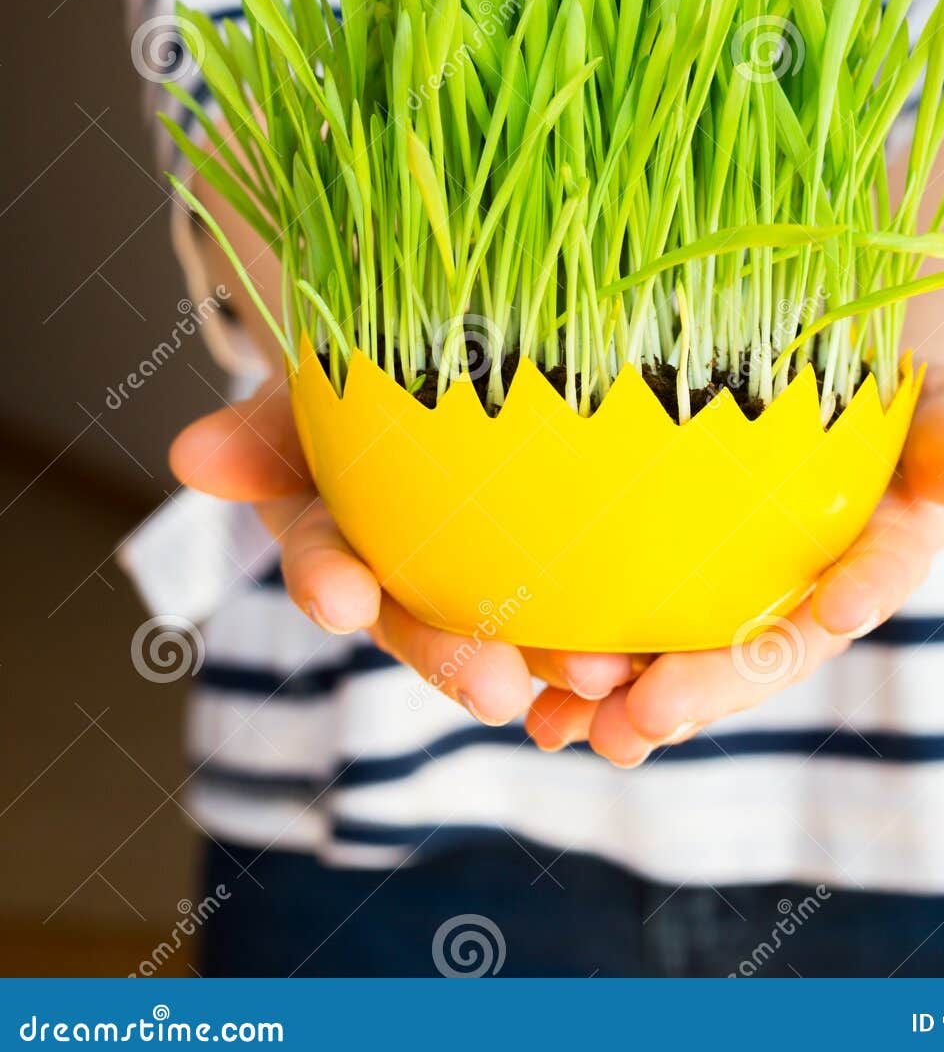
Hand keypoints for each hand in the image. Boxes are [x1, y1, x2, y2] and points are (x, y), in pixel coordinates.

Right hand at [169, 379, 637, 722]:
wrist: (444, 363)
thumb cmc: (369, 373)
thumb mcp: (317, 387)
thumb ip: (267, 428)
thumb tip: (189, 458)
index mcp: (338, 535)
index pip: (323, 561)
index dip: (328, 582)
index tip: (342, 599)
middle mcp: (404, 578)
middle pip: (422, 622)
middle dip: (454, 657)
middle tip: (494, 688)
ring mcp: (481, 587)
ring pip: (509, 637)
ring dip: (548, 663)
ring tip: (596, 678)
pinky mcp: (556, 587)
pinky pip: (579, 623)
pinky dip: (606, 653)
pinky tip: (646, 667)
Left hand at [524, 366, 943, 764]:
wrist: (845, 401)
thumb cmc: (903, 405)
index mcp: (879, 557)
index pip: (875, 576)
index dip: (858, 594)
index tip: (840, 607)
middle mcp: (809, 600)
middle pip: (762, 650)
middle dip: (708, 686)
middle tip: (646, 716)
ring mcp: (743, 606)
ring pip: (691, 665)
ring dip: (633, 702)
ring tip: (571, 725)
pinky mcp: (681, 596)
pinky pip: (636, 641)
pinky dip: (590, 683)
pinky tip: (540, 710)